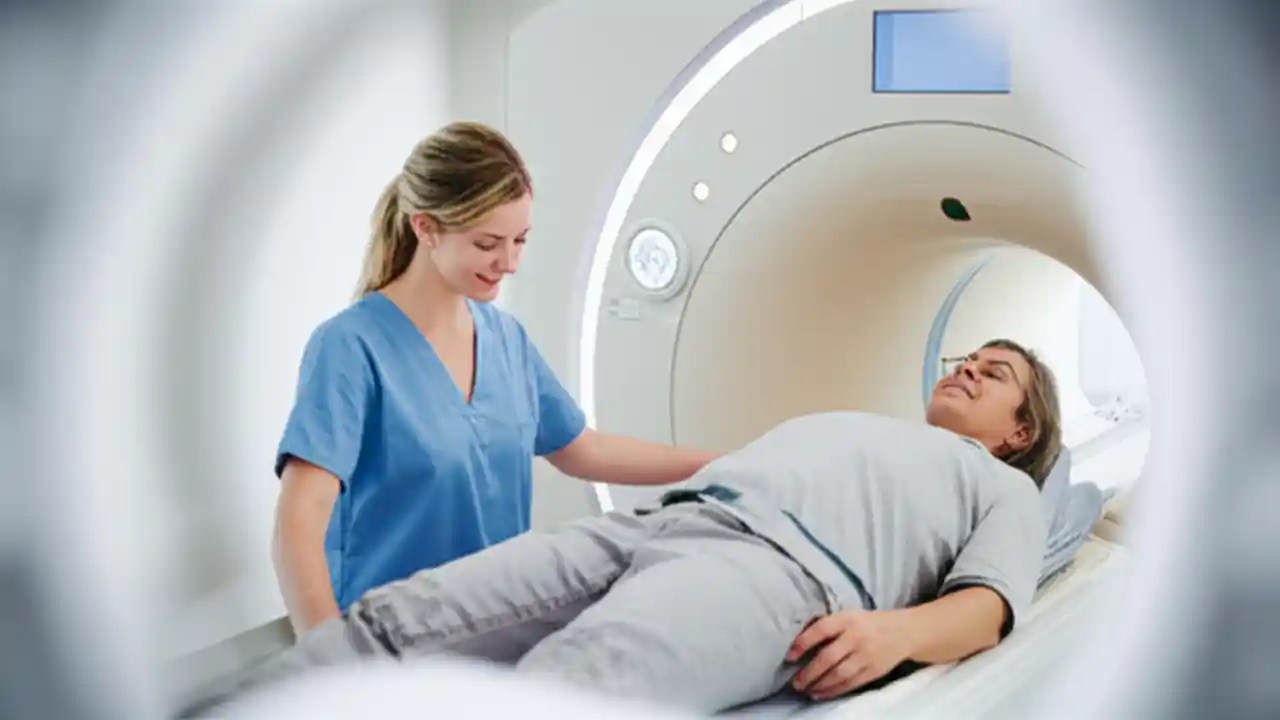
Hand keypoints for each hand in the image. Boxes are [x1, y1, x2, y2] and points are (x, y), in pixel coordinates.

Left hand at [786, 609, 915, 700]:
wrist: (904, 631)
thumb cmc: (867, 623)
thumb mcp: (849, 615)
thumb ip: (828, 625)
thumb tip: (798, 638)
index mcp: (848, 619)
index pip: (821, 630)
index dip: (803, 643)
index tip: (789, 656)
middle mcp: (857, 637)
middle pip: (829, 657)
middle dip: (809, 672)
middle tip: (795, 682)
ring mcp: (867, 655)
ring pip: (839, 674)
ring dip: (820, 685)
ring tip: (806, 690)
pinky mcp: (874, 670)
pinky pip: (851, 684)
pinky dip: (834, 691)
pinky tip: (821, 693)